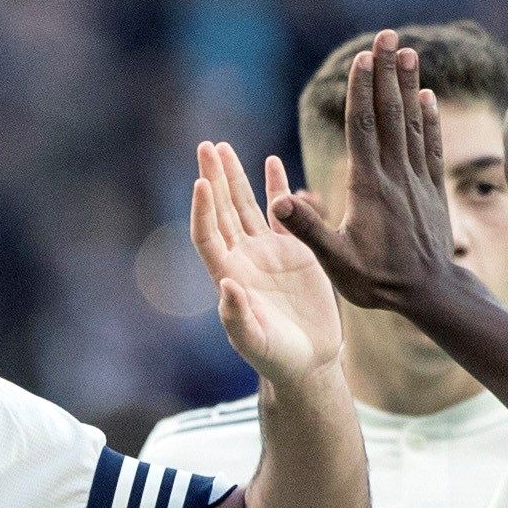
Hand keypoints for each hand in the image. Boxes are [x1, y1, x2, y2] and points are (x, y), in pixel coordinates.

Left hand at [193, 137, 346, 389]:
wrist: (308, 361)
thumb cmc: (277, 359)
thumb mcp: (255, 343)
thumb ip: (238, 318)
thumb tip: (226, 285)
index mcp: (228, 276)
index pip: (208, 235)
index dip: (202, 210)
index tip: (200, 181)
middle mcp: (242, 258)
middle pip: (221, 211)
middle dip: (212, 178)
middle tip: (205, 145)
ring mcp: (266, 252)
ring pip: (245, 205)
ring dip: (234, 176)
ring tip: (222, 147)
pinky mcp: (293, 250)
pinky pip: (280, 212)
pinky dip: (276, 186)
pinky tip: (271, 161)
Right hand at [269, 32, 452, 317]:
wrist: (430, 295)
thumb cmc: (377, 281)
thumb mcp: (336, 262)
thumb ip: (309, 230)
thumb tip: (277, 202)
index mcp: (369, 187)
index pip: (364, 128)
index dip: (362, 90)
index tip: (362, 56)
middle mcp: (395, 175)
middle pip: (390, 114)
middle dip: (387, 73)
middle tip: (388, 36)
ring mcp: (417, 180)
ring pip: (412, 123)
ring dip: (408, 85)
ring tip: (407, 51)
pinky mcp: (432, 189)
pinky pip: (431, 146)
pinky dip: (429, 119)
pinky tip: (427, 97)